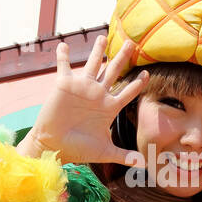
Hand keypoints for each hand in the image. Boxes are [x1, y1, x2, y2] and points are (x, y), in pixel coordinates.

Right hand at [19, 37, 147, 167]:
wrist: (54, 146)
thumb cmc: (78, 149)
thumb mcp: (104, 151)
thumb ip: (124, 155)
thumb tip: (144, 165)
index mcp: (108, 107)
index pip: (127, 91)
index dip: (137, 83)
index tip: (147, 73)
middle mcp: (97, 94)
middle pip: (113, 71)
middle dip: (123, 57)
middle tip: (132, 43)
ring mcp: (81, 88)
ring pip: (93, 64)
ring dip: (97, 50)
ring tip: (103, 36)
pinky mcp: (64, 85)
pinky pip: (64, 67)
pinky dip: (64, 56)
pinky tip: (64, 45)